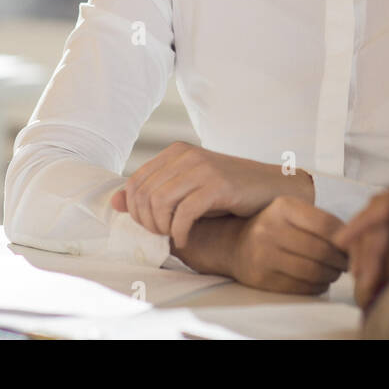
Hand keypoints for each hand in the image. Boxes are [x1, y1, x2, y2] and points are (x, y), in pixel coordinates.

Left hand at [110, 142, 312, 247]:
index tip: (152, 226)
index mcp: (176, 151)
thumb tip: (115, 202)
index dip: (136, 210)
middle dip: (147, 222)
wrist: (273, 188)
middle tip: (163, 234)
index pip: (135, 182)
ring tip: (174, 236)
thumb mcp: (188, 188)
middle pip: (144, 195)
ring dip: (162, 228)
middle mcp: (187, 155)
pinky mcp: (218, 185)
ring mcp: (203, 168)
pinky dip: (180, 232)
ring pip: (160, 204)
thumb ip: (153, 192)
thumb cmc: (229, 192)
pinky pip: (184, 213)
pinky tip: (186, 237)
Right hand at [229, 196, 348, 294]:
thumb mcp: (292, 212)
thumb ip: (321, 222)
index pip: (327, 225)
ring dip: (331, 275)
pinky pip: (300, 287)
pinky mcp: (261, 278)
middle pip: (321, 252)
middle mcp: (270, 229)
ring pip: (313, 272)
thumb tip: (354, 242)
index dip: (345, 240)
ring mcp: (264, 255)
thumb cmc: (274, 226)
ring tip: (333, 272)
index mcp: (283, 207)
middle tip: (347, 264)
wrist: (234, 244)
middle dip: (341, 262)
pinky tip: (319, 281)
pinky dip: (317, 286)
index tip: (352, 247)